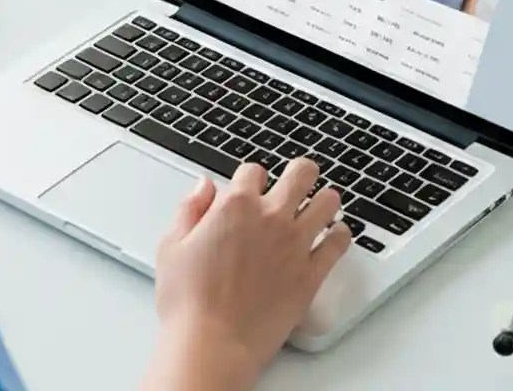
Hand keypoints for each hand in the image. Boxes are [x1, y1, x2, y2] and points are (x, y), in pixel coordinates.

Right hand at [141, 159, 351, 390]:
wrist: (212, 342)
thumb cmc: (189, 302)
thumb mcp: (172, 246)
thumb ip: (190, 209)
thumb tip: (204, 187)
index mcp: (234, 207)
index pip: (253, 171)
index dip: (250, 178)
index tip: (249, 188)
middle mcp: (270, 219)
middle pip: (301, 173)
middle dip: (300, 173)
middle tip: (298, 180)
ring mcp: (295, 244)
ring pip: (328, 202)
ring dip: (324, 200)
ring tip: (320, 205)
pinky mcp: (311, 273)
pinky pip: (339, 243)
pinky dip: (340, 235)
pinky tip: (335, 234)